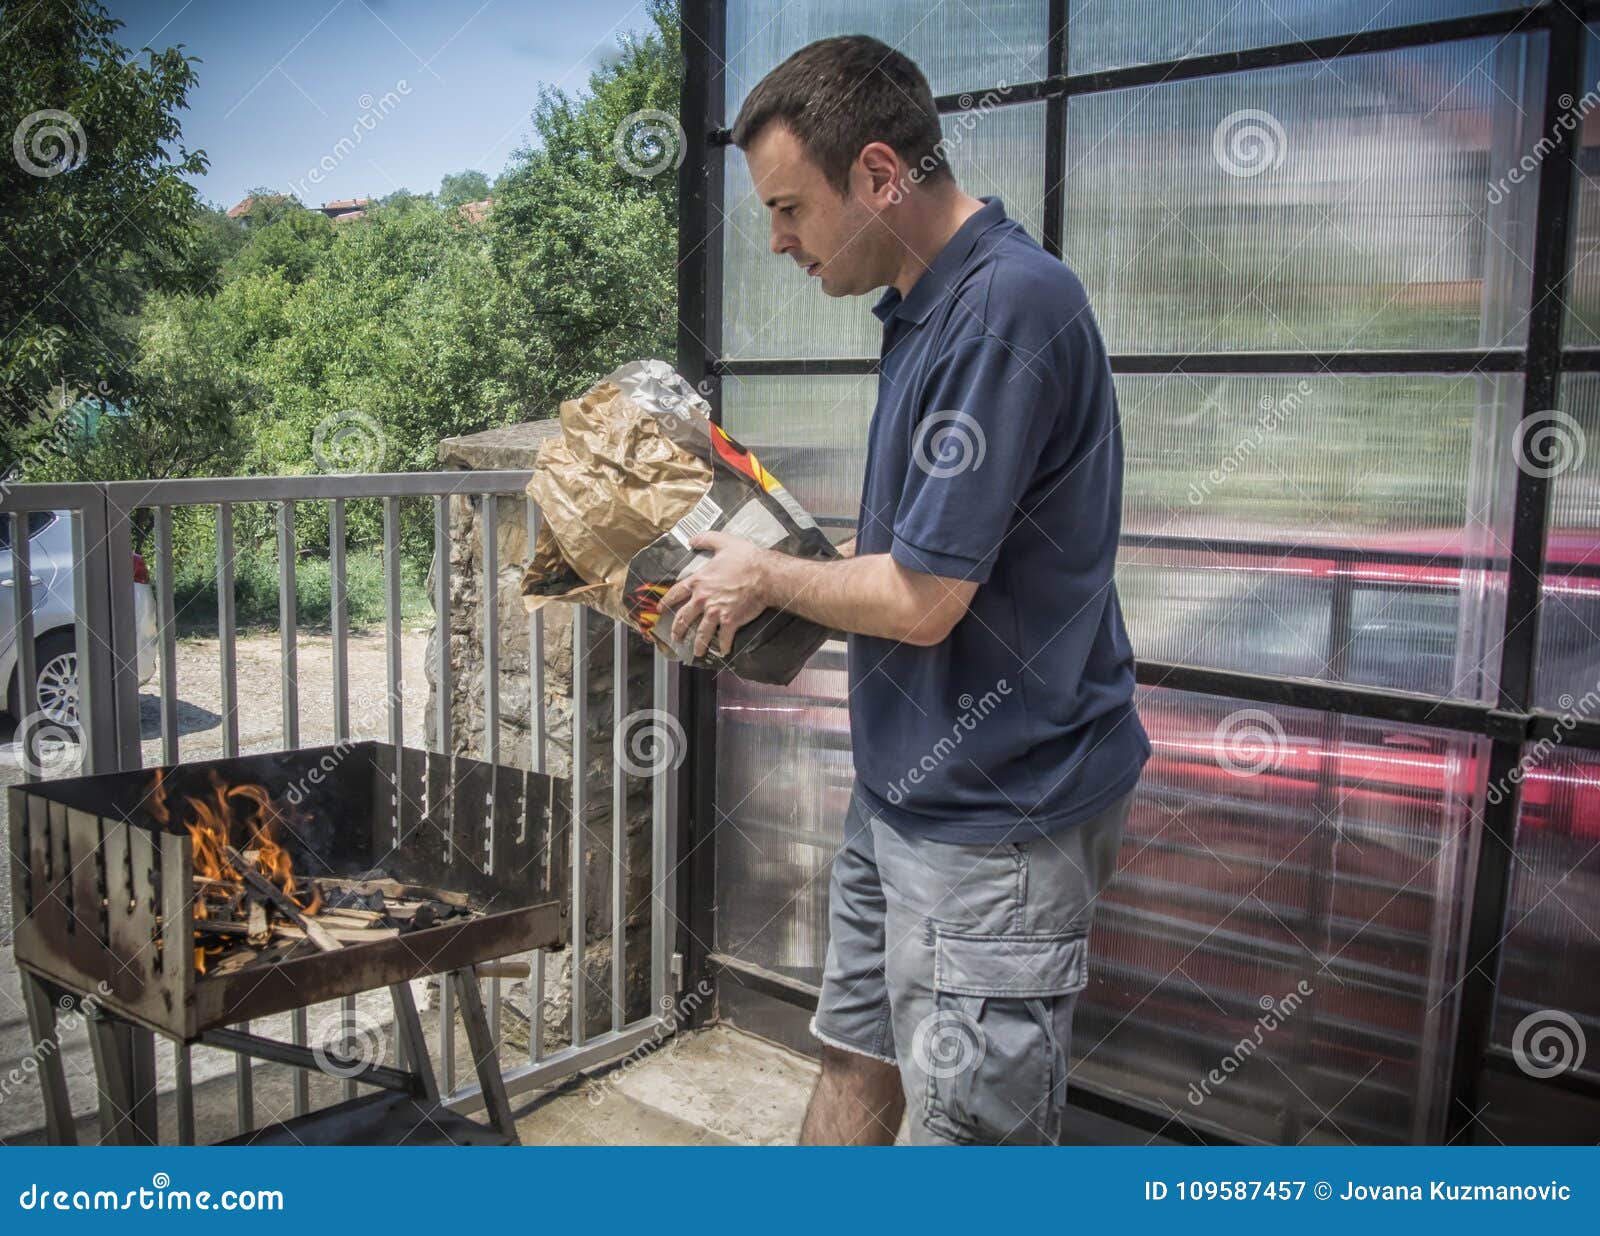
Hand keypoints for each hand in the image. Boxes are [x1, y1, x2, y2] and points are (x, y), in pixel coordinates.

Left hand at [660, 530, 769, 658]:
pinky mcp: (731, 621)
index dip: (666, 602)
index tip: (660, 610)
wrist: (764, 574)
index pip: (676, 593)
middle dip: (677, 629)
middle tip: (675, 637)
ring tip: (696, 652)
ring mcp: (716, 612)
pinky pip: (724, 637)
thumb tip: (692, 539)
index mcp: (699, 581)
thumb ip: (706, 540)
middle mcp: (703, 599)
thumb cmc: (746, 558)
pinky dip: (724, 646)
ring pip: (701, 632)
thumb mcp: (723, 542)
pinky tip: (723, 652)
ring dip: (698, 644)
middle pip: (684, 618)